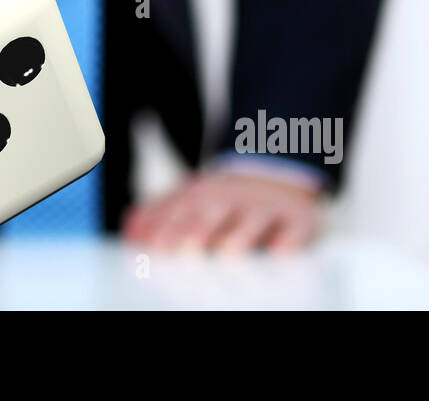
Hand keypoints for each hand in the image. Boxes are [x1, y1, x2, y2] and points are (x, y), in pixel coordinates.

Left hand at [121, 168, 320, 253]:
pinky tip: (281, 254)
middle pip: (213, 213)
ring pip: (253, 219)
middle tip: (184, 251)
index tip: (152, 248)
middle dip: (197, 230)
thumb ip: (157, 215)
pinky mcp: (299, 219)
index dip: (165, 228)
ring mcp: (265, 207)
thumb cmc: (222, 201)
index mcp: (200, 195)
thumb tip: (129, 234)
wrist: (276, 173)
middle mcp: (231, 199)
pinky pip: (296, 228)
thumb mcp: (188, 199)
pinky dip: (290, 241)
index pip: (179, 211)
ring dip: (240, 236)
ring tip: (229, 255)